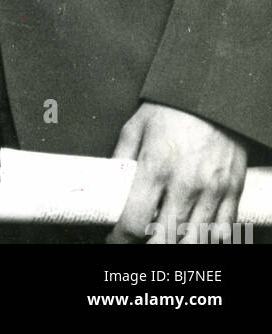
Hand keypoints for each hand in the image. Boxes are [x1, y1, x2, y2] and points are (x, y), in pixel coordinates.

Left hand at [108, 103, 247, 242]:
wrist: (213, 95)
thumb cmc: (172, 108)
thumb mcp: (136, 126)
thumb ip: (121, 156)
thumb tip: (108, 181)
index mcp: (156, 167)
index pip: (136, 221)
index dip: (121, 238)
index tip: (114, 238)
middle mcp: (185, 184)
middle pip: (165, 240)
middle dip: (147, 245)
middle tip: (139, 238)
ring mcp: (212, 191)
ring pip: (194, 240)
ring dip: (176, 245)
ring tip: (163, 238)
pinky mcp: (232, 191)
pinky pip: (223, 231)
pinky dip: (207, 239)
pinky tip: (193, 233)